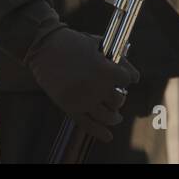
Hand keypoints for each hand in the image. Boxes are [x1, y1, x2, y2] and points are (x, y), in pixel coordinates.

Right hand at [25, 27, 138, 142]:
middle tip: (116, 94)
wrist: (44, 47)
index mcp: (105, 70)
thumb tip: (134, 77)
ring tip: (116, 116)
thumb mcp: (98, 44)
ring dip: (114, 116)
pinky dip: (100, 132)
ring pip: (108, 116)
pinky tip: (108, 136)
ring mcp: (83, 100)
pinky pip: (88, 125)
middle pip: (119, 100)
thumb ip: (118, 59)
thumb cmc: (71, 43)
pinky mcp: (70, 107)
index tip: (126, 78)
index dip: (127, 78)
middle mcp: (96, 88)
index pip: (127, 80)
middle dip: (119, 97)